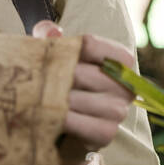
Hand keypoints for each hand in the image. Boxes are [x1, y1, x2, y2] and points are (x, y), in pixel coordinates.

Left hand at [31, 19, 134, 158]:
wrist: (60, 118)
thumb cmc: (61, 79)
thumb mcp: (54, 53)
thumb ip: (49, 35)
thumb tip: (51, 32)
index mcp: (119, 59)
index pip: (92, 46)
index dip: (67, 48)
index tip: (46, 50)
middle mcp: (126, 85)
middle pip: (88, 74)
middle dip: (60, 77)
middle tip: (37, 80)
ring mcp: (119, 110)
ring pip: (89, 102)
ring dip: (63, 101)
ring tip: (41, 99)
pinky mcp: (108, 133)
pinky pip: (91, 127)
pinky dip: (70, 122)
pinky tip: (54, 118)